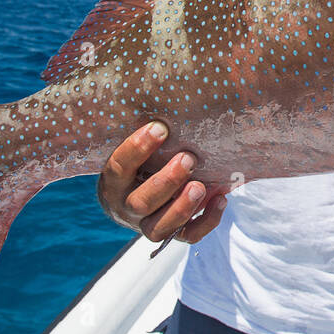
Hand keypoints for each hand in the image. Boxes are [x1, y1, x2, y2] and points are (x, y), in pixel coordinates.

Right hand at [97, 122, 226, 243]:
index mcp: (113, 183)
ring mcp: (147, 225)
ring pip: (160, 227)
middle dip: (167, 181)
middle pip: (141, 202)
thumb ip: (149, 134)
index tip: (160, 127)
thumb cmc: (141, 162)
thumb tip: (174, 97)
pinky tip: (221, 199)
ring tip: (201, 186)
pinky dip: (207, 221)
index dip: (136, 148)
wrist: (137, 196)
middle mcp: (126, 207)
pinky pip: (188, 236)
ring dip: (183, 207)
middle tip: (189, 158)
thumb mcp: (136, 150)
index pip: (118, 167)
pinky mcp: (171, 234)